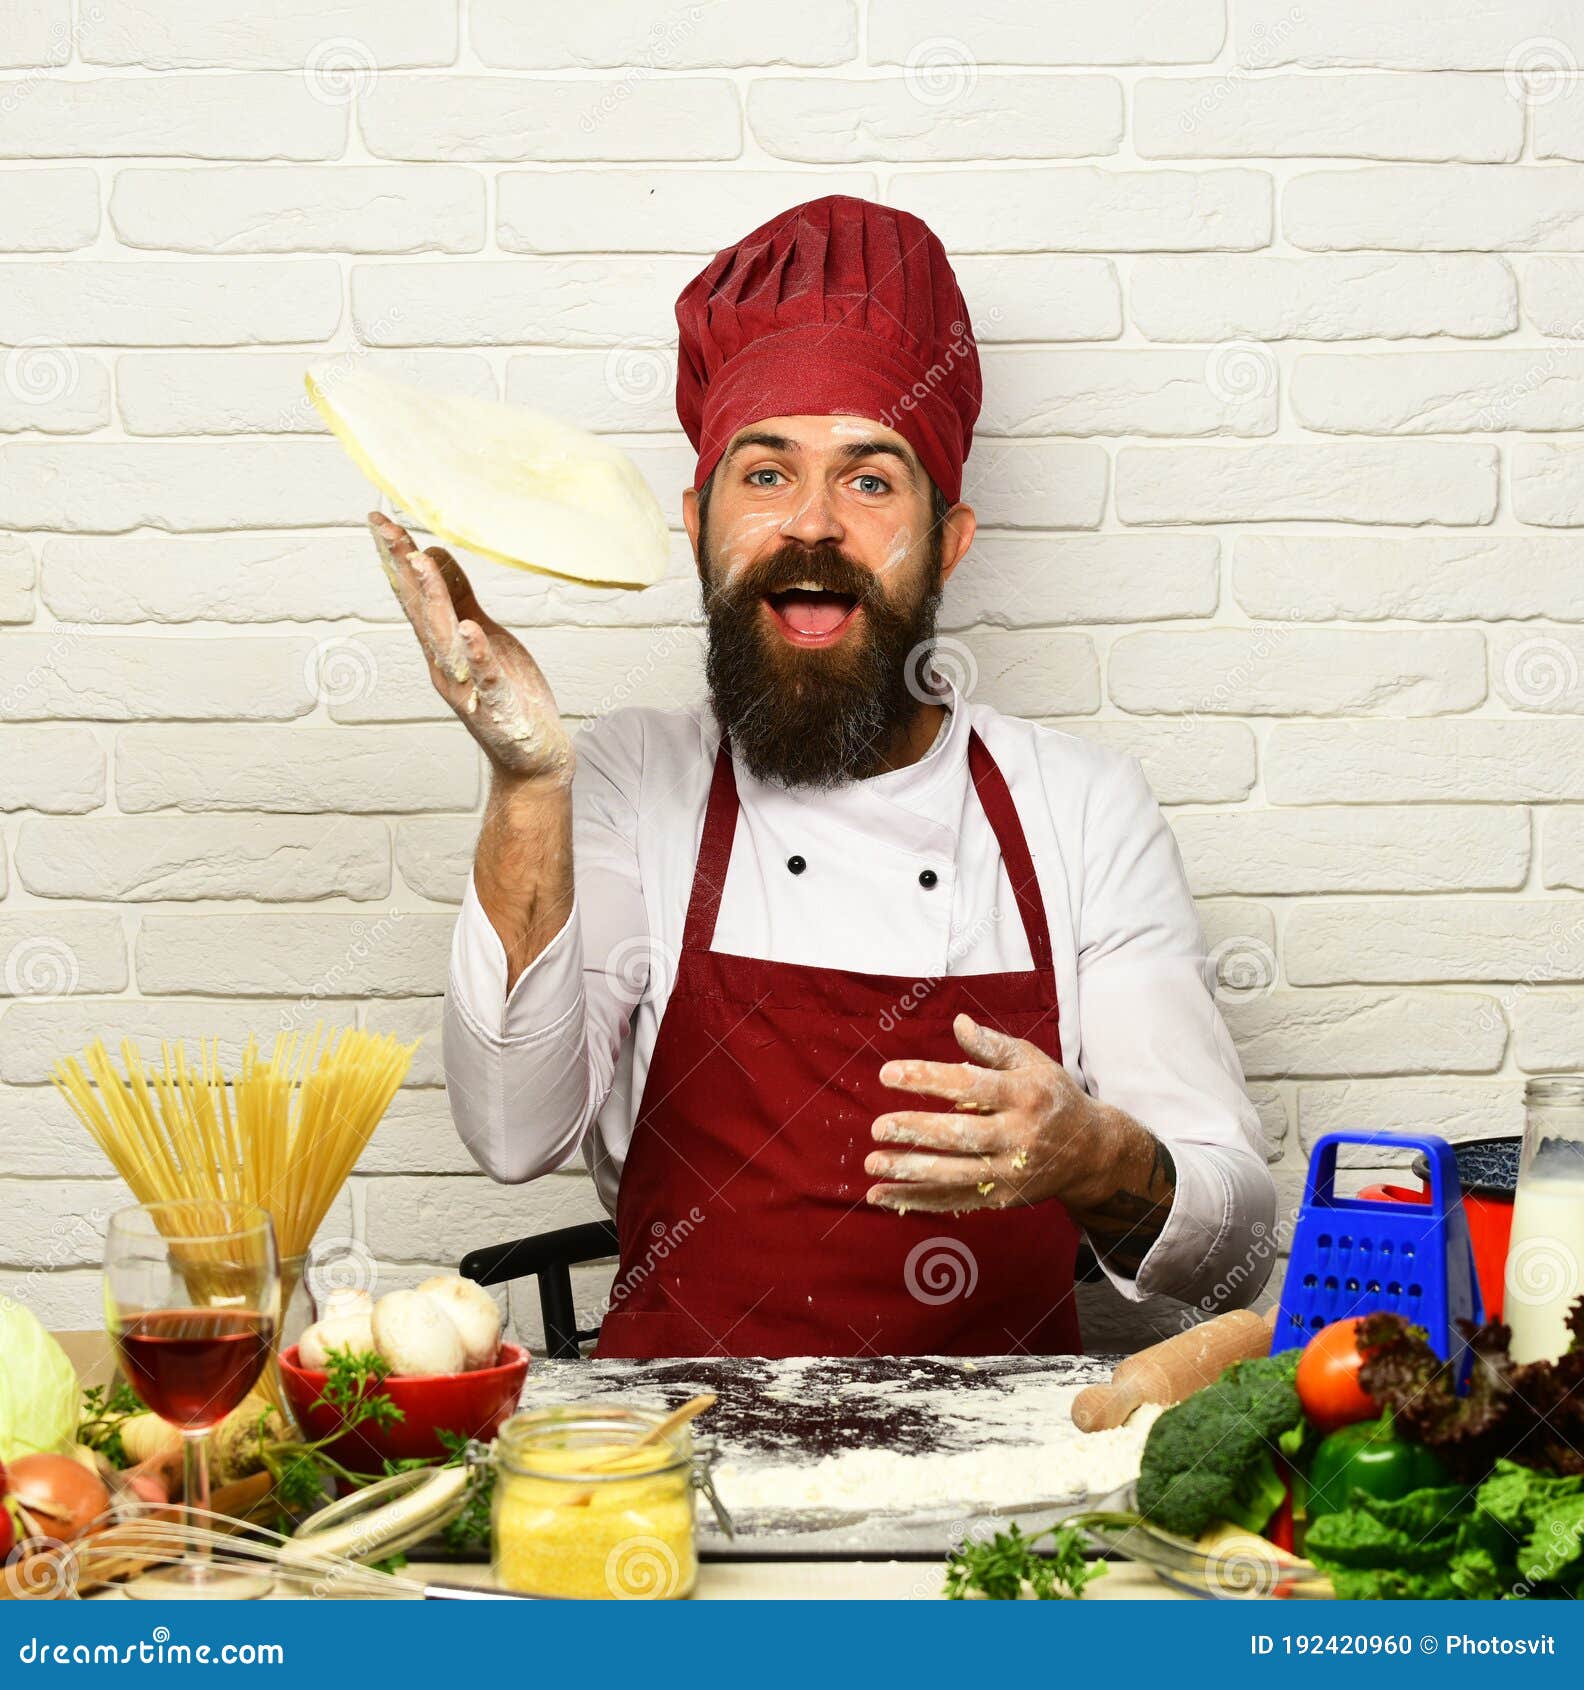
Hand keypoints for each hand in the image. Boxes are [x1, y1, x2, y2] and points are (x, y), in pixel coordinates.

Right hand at [369, 512, 572, 786]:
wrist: (533, 756)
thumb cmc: (509, 694)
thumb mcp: (483, 636)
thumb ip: (460, 598)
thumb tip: (433, 554)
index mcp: (442, 646)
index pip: (414, 596)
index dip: (396, 559)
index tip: (378, 521)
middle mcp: (446, 664)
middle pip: (421, 610)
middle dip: (403, 569)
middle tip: (386, 529)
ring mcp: (468, 686)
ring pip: (445, 638)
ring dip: (431, 601)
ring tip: (419, 563)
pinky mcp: (497, 705)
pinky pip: (484, 676)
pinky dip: (476, 653)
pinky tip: (470, 629)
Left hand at [865, 1013, 1115, 1212]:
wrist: (1091, 1151)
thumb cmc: (1051, 1096)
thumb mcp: (1031, 1062)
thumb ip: (992, 1046)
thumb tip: (958, 1022)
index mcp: (1024, 1094)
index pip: (970, 1085)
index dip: (927, 1078)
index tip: (888, 1074)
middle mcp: (1019, 1135)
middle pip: (961, 1135)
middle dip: (916, 1131)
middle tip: (877, 1127)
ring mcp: (1012, 1171)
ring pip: (955, 1174)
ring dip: (911, 1170)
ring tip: (873, 1162)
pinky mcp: (1003, 1198)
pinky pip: (955, 1200)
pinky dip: (917, 1199)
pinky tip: (882, 1195)